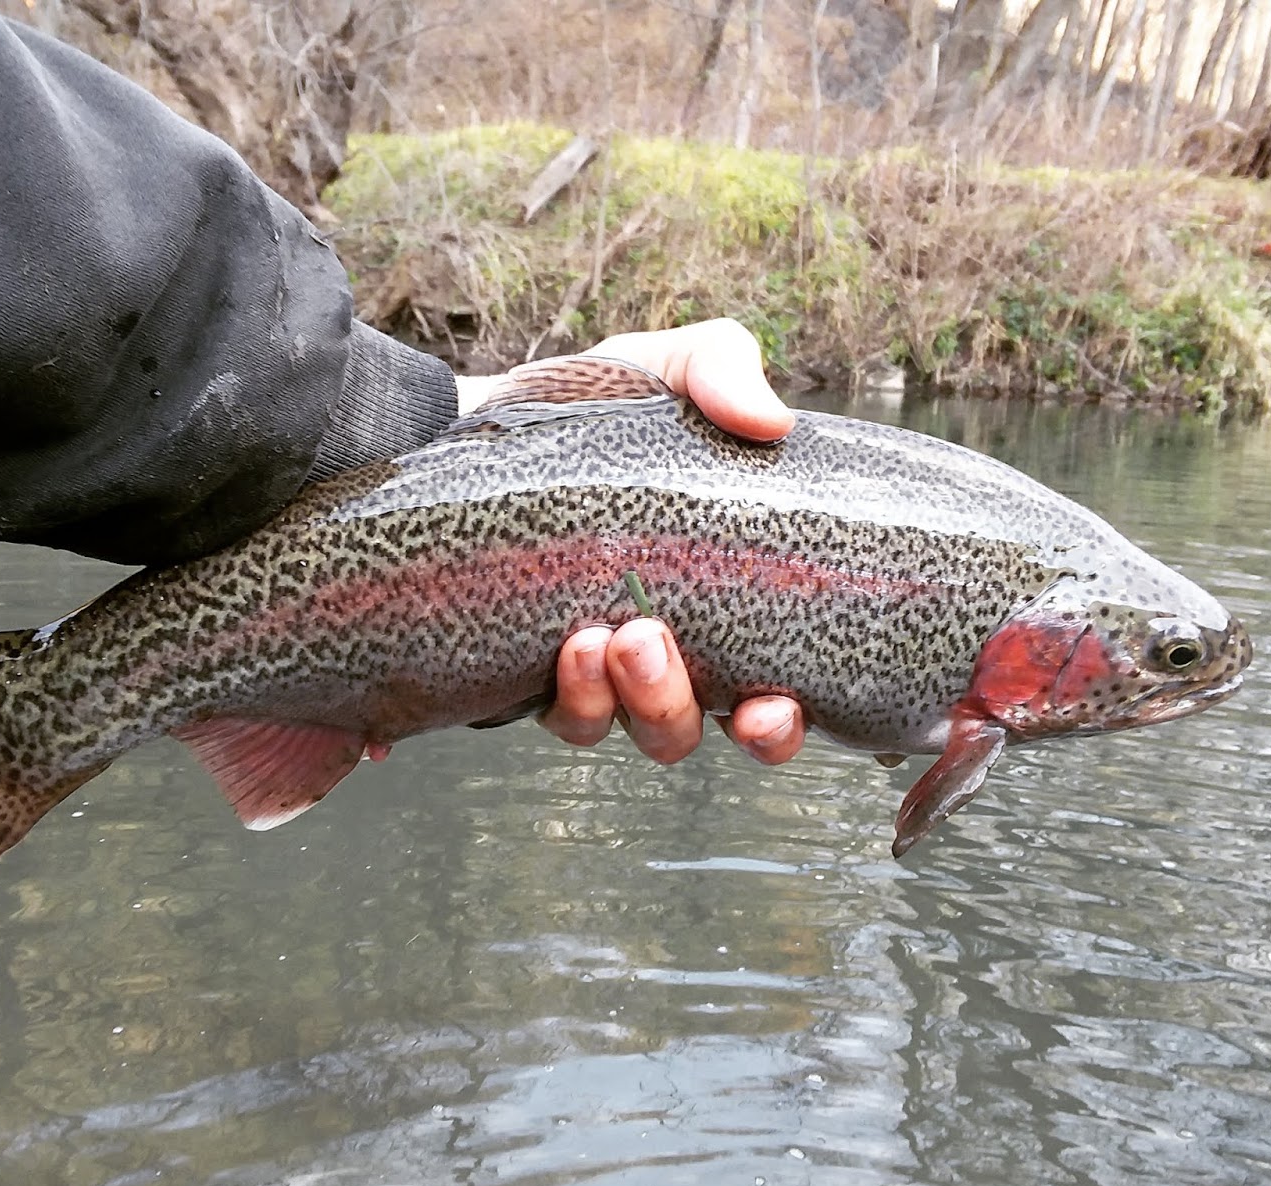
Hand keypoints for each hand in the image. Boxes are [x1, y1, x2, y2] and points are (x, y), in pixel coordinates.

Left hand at [521, 319, 805, 765]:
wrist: (492, 412)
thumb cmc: (605, 403)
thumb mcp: (672, 370)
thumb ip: (725, 374)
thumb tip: (772, 423)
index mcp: (720, 606)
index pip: (768, 701)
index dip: (778, 727)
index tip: (773, 706)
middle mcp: (658, 655)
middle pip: (681, 730)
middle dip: (674, 707)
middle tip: (648, 640)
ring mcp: (586, 666)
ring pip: (608, 726)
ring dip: (612, 700)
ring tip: (599, 638)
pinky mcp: (518, 664)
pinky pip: (546, 709)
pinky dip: (561, 694)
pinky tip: (563, 646)